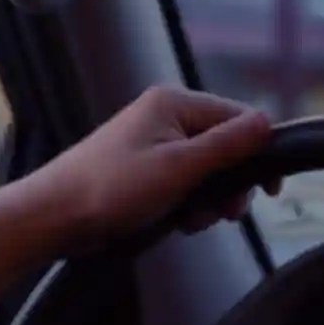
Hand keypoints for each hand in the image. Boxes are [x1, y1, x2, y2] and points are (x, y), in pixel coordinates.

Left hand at [28, 86, 279, 250]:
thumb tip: (269, 121)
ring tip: (189, 220)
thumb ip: (227, 145)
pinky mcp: (145, 169)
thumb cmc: (113, 188)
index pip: (239, 117)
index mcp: (174, 103)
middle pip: (225, 146)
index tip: (267, 191)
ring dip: (207, 199)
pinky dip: (187, 203)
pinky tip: (176, 221)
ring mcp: (154, 143)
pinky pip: (184, 183)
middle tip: (221, 213)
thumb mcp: (179, 167)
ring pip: (206, 170)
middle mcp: (166, 116)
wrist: (54, 215)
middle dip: (228, 183)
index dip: (257, 152)